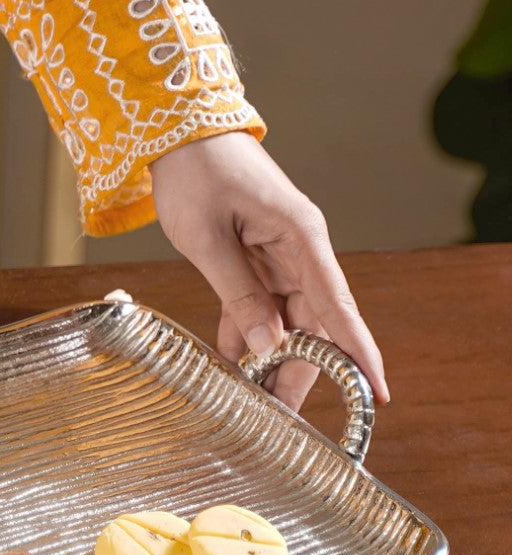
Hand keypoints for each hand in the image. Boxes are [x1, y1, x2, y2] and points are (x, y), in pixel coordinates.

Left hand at [150, 132, 388, 410]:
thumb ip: (239, 295)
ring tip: (258, 405)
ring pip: (283, 322)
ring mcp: (277, 257)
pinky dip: (244, 338)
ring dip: (270, 361)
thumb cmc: (196, 176)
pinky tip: (232, 367)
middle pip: (311, 325)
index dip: (357, 353)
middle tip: (285, 420)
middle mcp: (299, 251)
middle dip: (300, 372)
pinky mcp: (253, 261)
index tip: (376, 391)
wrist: (178, 134)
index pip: (337, 306)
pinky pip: (255, 309)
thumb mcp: (210, 241)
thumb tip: (269, 346)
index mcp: (301, 239)